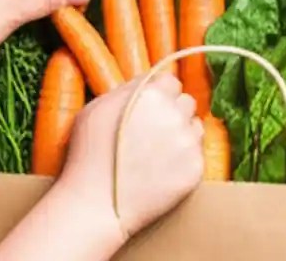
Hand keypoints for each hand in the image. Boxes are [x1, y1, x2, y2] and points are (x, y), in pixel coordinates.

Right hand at [54, 74, 203, 242]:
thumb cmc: (89, 155)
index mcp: (152, 95)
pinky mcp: (195, 170)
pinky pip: (196, 155)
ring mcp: (187, 143)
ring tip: (156, 153)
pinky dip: (183, 160)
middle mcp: (175, 115)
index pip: (170, 81)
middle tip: (152, 131)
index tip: (149, 108)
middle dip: (172, 112)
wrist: (95, 204)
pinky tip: (161, 170)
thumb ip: (128, 89)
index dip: (159, 94)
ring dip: (181, 134)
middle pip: (186, 102)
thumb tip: (147, 80)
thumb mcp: (98, 107)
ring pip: (195, 127)